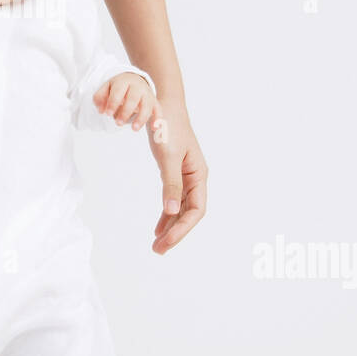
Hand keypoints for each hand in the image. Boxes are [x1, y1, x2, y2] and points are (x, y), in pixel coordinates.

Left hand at [92, 72, 157, 130]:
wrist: (133, 80)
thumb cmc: (117, 88)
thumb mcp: (106, 88)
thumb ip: (100, 97)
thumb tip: (101, 110)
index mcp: (124, 81)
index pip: (118, 91)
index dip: (113, 103)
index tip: (107, 114)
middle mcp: (137, 86)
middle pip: (133, 98)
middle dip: (125, 112)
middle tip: (118, 123)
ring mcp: (147, 94)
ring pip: (147, 105)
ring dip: (141, 118)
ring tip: (134, 129)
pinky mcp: (154, 101)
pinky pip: (158, 109)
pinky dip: (157, 119)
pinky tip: (154, 128)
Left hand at [145, 98, 207, 254]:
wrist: (163, 105)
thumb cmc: (168, 127)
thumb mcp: (168, 157)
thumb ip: (170, 184)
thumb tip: (172, 212)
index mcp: (199, 175)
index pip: (195, 211)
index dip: (182, 229)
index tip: (165, 242)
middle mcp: (196, 178)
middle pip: (189, 214)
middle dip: (176, 233)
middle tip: (158, 250)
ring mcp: (186, 176)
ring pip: (181, 209)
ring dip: (170, 227)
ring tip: (157, 245)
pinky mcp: (175, 173)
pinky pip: (173, 200)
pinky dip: (166, 214)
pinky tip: (158, 227)